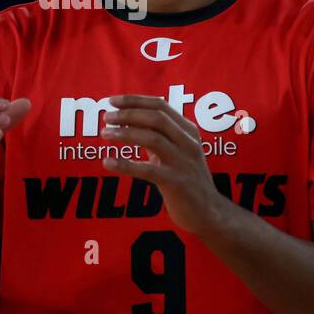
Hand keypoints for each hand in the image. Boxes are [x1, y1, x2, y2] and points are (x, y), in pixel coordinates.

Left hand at [98, 95, 228, 235]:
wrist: (209, 212)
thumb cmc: (187, 179)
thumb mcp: (175, 152)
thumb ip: (157, 136)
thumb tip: (127, 121)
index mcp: (188, 131)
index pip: (160, 106)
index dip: (134, 101)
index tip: (112, 101)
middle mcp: (188, 143)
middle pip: (156, 118)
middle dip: (128, 114)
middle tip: (106, 118)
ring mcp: (183, 162)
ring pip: (153, 139)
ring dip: (125, 134)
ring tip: (105, 133)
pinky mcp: (177, 183)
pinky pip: (148, 170)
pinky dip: (126, 164)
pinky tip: (108, 162)